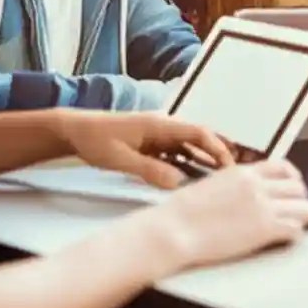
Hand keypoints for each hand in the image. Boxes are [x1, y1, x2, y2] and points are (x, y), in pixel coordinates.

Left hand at [56, 111, 234, 188]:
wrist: (74, 130)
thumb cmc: (95, 140)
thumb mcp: (120, 159)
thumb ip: (149, 170)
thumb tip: (178, 183)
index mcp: (159, 124)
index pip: (198, 132)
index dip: (217, 148)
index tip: (229, 166)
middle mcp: (163, 126)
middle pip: (199, 137)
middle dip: (218, 153)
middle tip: (234, 174)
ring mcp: (157, 135)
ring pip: (190, 146)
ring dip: (204, 160)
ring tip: (220, 179)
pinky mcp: (151, 143)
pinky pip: (176, 153)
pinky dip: (188, 164)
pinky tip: (193, 179)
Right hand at [154, 161, 307, 268]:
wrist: (174, 229)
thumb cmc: (182, 212)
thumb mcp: (213, 184)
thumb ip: (235, 185)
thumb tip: (245, 193)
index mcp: (243, 172)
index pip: (283, 167)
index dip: (292, 179)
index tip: (290, 189)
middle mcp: (257, 185)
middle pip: (298, 188)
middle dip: (297, 200)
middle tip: (291, 212)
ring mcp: (263, 206)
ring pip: (304, 208)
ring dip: (300, 218)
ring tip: (290, 227)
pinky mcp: (264, 229)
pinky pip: (295, 230)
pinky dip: (293, 236)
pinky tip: (283, 240)